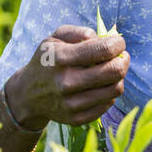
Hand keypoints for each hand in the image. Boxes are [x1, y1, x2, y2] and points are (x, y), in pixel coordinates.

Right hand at [7, 25, 128, 127]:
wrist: (28, 95)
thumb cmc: (47, 60)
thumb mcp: (54, 38)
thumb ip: (79, 32)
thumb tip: (105, 39)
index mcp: (60, 58)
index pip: (103, 50)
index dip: (118, 44)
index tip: (117, 43)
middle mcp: (65, 82)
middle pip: (115, 71)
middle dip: (123, 61)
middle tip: (120, 57)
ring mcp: (71, 104)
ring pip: (115, 89)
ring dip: (118, 77)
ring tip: (109, 71)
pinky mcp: (77, 119)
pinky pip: (108, 104)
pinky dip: (108, 93)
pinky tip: (99, 86)